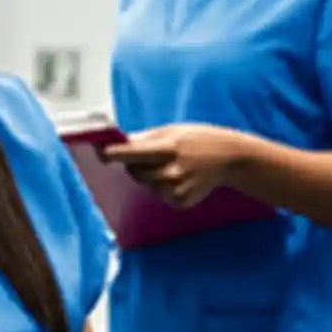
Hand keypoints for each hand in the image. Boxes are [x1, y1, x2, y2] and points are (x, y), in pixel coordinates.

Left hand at [102, 123, 247, 208]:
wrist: (230, 158)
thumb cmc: (200, 139)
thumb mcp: (174, 130)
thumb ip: (146, 137)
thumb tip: (118, 142)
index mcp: (168, 148)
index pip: (131, 153)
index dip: (113, 153)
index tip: (100, 152)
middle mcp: (171, 170)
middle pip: (135, 172)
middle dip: (136, 165)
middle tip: (152, 157)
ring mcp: (177, 188)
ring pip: (147, 185)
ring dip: (151, 177)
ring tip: (172, 166)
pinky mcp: (181, 201)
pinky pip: (160, 196)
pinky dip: (164, 188)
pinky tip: (180, 178)